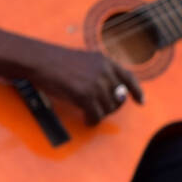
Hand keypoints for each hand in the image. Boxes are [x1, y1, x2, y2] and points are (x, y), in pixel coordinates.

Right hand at [16, 40, 143, 125]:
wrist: (39, 60)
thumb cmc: (56, 61)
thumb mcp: (84, 61)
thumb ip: (99, 73)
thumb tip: (112, 93)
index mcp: (105, 61)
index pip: (129, 77)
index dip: (137, 91)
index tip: (141, 101)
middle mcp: (105, 71)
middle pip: (119, 97)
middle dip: (111, 107)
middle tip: (99, 111)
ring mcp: (96, 83)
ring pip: (108, 108)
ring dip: (100, 115)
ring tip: (89, 115)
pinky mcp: (85, 95)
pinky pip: (96, 115)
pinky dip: (92, 121)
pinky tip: (87, 120)